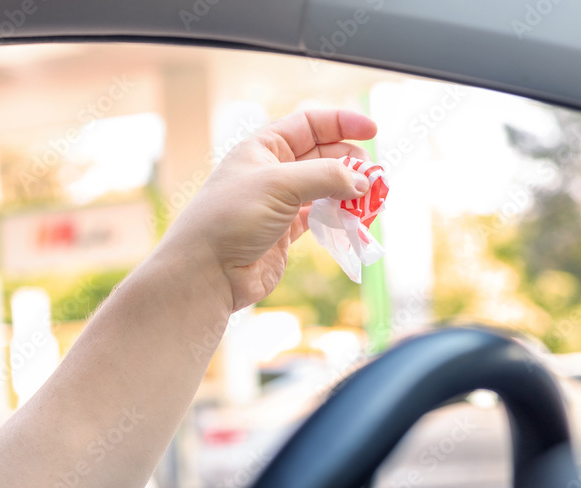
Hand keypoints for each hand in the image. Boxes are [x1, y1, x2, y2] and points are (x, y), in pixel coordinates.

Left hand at [164, 109, 376, 311]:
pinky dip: (340, 217)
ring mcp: (279, 203)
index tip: (372, 130)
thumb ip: (325, 176)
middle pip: (323, 156)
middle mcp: (271, 172)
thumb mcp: (279, 184)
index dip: (342, 123)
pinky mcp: (285, 233)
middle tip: (373, 177)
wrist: (207, 271)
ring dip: (349, 192)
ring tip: (371, 200)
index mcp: (263, 147)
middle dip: (351, 163)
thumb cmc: (231, 218)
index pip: (309, 124)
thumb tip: (361, 183)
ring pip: (325, 189)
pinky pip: (321, 217)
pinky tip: (354, 221)